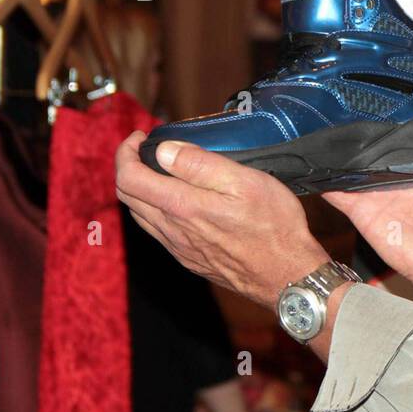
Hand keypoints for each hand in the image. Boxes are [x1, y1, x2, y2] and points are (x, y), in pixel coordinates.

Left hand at [115, 132, 328, 307]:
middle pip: (127, 197)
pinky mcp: (189, 259)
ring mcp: (179, 248)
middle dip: (129, 166)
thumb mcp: (245, 182)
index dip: (126, 152)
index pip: (129, 178)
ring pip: (140, 215)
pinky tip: (177, 202)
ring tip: (160, 171)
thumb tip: (164, 150)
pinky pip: (158, 232)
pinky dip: (155, 209)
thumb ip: (200, 165)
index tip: (140, 137)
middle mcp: (172, 230)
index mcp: (182, 206)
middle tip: (147, 149)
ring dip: (141, 189)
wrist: (286, 275)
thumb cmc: (273, 226)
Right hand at [320, 108, 412, 320]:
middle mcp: (405, 173)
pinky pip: (340, 192)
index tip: (390, 87)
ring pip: (356, 163)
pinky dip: (325, 177)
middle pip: (381, 144)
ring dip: (340, 148)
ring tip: (322, 121)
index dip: (404, 113)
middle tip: (348, 96)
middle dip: (366, 125)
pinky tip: (314, 160)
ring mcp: (383, 191)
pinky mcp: (366, 211)